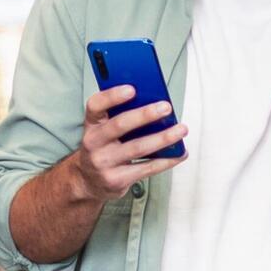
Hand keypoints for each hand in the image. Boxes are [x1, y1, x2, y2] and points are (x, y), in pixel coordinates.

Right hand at [70, 82, 185, 200]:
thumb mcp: (104, 130)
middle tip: (166, 107)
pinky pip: (147, 168)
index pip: (95, 105)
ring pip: (138, 148)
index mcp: (92, 124)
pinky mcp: (116, 180)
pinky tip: (180, 153)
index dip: (112, 96)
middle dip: (145, 115)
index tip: (132, 89)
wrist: (89, 182)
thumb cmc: (104, 148)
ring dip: (163, 138)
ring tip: (181, 129)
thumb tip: (154, 103)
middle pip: (120, 125)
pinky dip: (167, 160)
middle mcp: (94, 143)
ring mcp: (104, 163)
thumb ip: (122, 116)